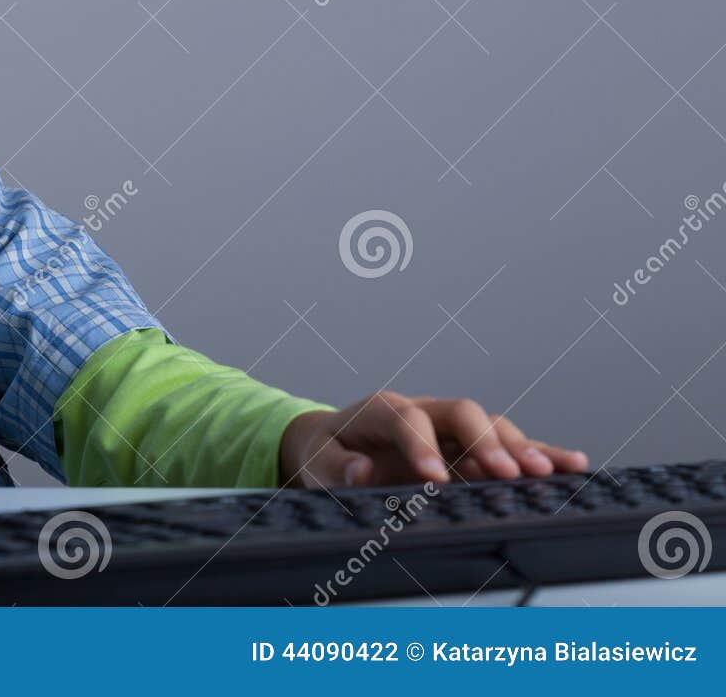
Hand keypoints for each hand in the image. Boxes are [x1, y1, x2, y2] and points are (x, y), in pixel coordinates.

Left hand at [278, 390, 588, 488]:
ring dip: (520, 448)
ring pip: (492, 426)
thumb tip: (360, 471)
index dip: (422, 445)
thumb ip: (335, 468)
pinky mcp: (471, 446)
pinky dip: (540, 453)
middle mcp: (424, 410)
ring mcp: (451, 427)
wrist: (336, 445)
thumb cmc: (329, 452)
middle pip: (461, 412)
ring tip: (546, 473)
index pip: (407, 418)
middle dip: (483, 441)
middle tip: (505, 474)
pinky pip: (510, 446)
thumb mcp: (317, 460)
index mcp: (382, 409)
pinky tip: (572, 466)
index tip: (434, 479)